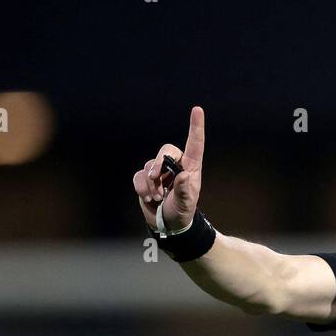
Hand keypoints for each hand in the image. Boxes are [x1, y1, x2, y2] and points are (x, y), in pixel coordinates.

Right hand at [133, 105, 205, 232]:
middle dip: (158, 163)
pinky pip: (138, 176)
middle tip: (156, 178)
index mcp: (191, 168)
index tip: (197, 110)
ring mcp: (159, 172)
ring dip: (150, 184)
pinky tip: (148, 199)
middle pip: (165, 151)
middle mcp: (175, 166)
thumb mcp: (186, 205)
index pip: (194, 144)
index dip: (196, 127)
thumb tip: (182, 176)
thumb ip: (184, 191)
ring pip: (149, 166)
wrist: (167, 225)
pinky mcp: (145, 179)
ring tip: (157, 198)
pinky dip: (141, 188)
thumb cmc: (182, 213)